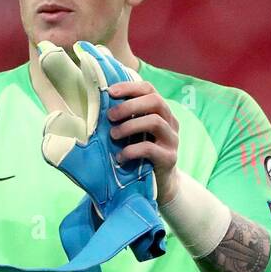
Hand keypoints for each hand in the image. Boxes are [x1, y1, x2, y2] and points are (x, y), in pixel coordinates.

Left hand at [105, 81, 179, 203]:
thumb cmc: (142, 154)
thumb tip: (98, 107)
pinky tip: (120, 156)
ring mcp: (172, 140)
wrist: (161, 184)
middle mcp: (171, 122)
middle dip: (129, 106)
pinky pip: (150, 148)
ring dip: (129, 126)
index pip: (149, 89)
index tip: (110, 92)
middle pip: (155, 101)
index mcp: (162, 112)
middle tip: (110, 116)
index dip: (129, 88)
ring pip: (155, 122)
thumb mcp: (135, 133)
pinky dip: (131, 150)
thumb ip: (126, 119)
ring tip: (113, 135)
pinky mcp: (170, 158)